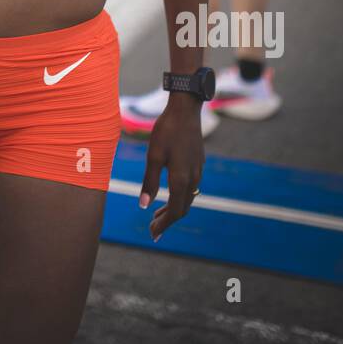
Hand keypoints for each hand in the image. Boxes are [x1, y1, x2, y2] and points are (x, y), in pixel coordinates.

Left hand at [140, 95, 204, 240]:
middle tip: (153, 229)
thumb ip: (149, 182)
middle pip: (182, 208)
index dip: (164, 225)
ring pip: (187, 198)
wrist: (186, 109)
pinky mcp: (198, 163)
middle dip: (168, 220)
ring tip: (158, 214)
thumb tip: (143, 206)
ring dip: (173, 209)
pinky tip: (170, 193)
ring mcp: (198, 171)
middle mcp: (193, 178)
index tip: (153, 233)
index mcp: (181, 179)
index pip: (175, 211)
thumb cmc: (167, 130)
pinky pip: (191, 188)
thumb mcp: (154, 156)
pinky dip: (179, 197)